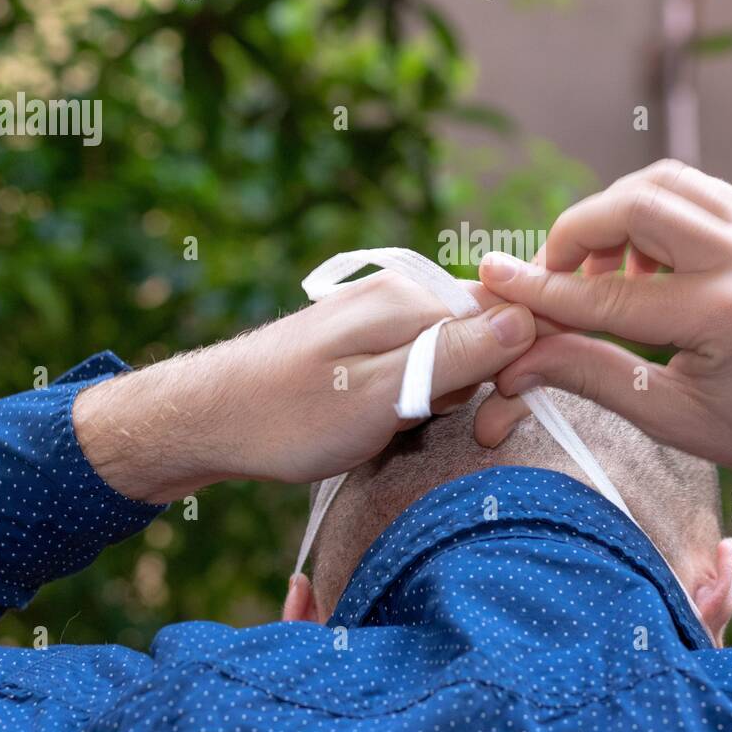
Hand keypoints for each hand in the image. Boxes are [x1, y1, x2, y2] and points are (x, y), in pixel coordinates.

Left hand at [74, 273, 534, 501]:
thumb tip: (525, 317)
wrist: (205, 422)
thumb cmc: (289, 418)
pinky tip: (394, 426)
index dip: (517, 371)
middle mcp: (398, 293)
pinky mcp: (361, 340)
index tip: (495, 423)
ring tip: (408, 435)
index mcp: (408, 298)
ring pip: (452, 354)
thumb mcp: (381, 397)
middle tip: (452, 438)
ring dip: (448, 398)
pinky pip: (418, 363)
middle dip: (483, 388)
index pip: (506, 317)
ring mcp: (377, 315)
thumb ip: (454, 355)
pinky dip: (418, 397)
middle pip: (482, 333)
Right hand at [475, 160, 731, 542]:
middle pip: (632, 207)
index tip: (492, 279)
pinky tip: (642, 262)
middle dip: (575, 234)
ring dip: (613, 216)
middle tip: (551, 277)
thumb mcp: (676, 419)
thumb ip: (592, 375)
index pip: (607, 292)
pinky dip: (651, 211)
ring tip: (599, 273)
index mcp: (727, 314)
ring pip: (661, 183)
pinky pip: (692, 191)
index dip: (540, 290)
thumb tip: (518, 356)